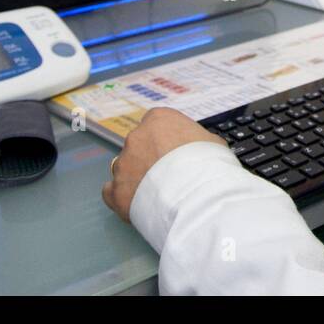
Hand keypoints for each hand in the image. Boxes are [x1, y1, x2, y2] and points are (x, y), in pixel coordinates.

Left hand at [101, 107, 225, 221]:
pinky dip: (122, 197)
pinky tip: (138, 203)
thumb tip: (196, 147)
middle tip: (168, 176)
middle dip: (149, 159)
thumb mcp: (212, 142)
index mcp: (158, 120)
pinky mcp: (115, 191)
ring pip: (125, 169)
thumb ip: (196, 140)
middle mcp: (135, 138)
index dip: (165, 140)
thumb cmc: (209, 165)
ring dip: (137, 179)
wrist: (197, 196)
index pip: (154, 124)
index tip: (174, 153)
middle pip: (138, 146)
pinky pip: (112, 192)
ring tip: (157, 195)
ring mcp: (122, 164)